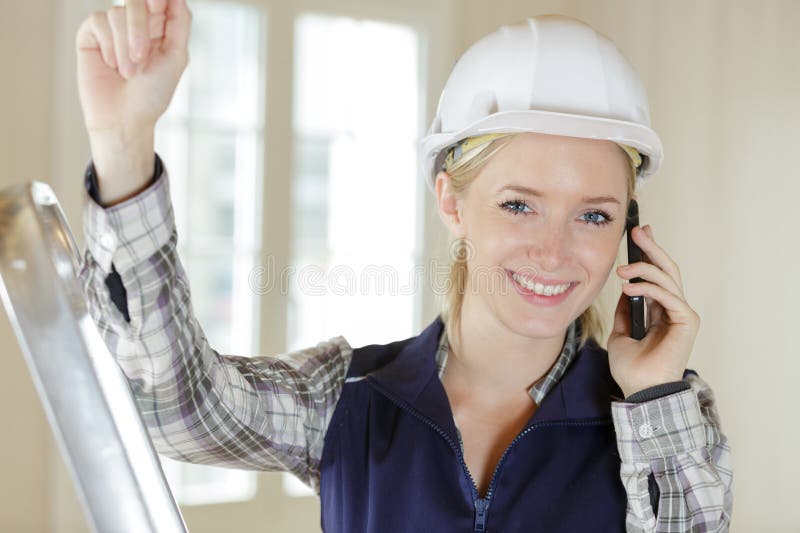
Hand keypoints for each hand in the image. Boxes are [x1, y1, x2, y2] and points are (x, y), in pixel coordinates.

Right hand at [75, 0, 191, 203]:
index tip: (158, 5)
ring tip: (128, 73)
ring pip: (118, 11)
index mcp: (160, 27)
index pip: (159, 0)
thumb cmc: (153, 93)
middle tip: (141, 57)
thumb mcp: (175, 57)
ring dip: (125, 45)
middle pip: (138, 1)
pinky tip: (111, 65)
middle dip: (140, 27)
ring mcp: (112, 28)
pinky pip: (99, 21)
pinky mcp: (91, 35)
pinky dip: (109, 45)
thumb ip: (179, 24)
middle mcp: (136, 23)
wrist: (125, 118)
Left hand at [607, 224, 700, 398]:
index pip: (658, 275)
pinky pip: (668, 296)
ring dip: (643, 269)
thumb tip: (623, 288)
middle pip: (666, 270)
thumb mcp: (620, 331)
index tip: (639, 234)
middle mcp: (674, 309)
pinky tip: (628, 287)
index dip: (650, 253)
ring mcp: (682, 314)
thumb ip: (625, 310)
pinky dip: (648, 288)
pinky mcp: (686, 321)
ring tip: (621, 272)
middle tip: (637, 231)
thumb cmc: (631, 367)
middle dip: (651, 248)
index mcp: (661, 310)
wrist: (639, 390)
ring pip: (668, 279)